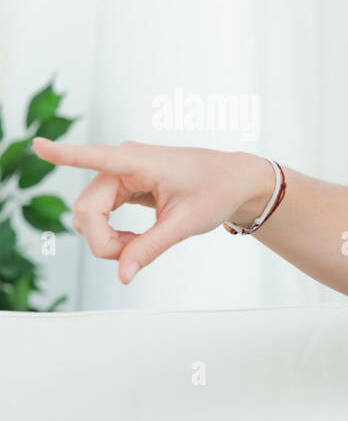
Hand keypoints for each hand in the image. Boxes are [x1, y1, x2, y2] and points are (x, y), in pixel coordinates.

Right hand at [31, 137, 261, 284]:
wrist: (235, 180)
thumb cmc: (216, 192)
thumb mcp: (185, 224)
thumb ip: (151, 248)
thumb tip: (122, 275)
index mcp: (140, 162)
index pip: (97, 158)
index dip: (65, 155)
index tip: (38, 145)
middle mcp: (124, 162)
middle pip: (87, 208)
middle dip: (102, 240)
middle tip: (131, 258)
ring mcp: (121, 172)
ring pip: (90, 213)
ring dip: (107, 238)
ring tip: (139, 246)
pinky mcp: (123, 184)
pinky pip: (101, 213)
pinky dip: (112, 233)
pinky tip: (134, 240)